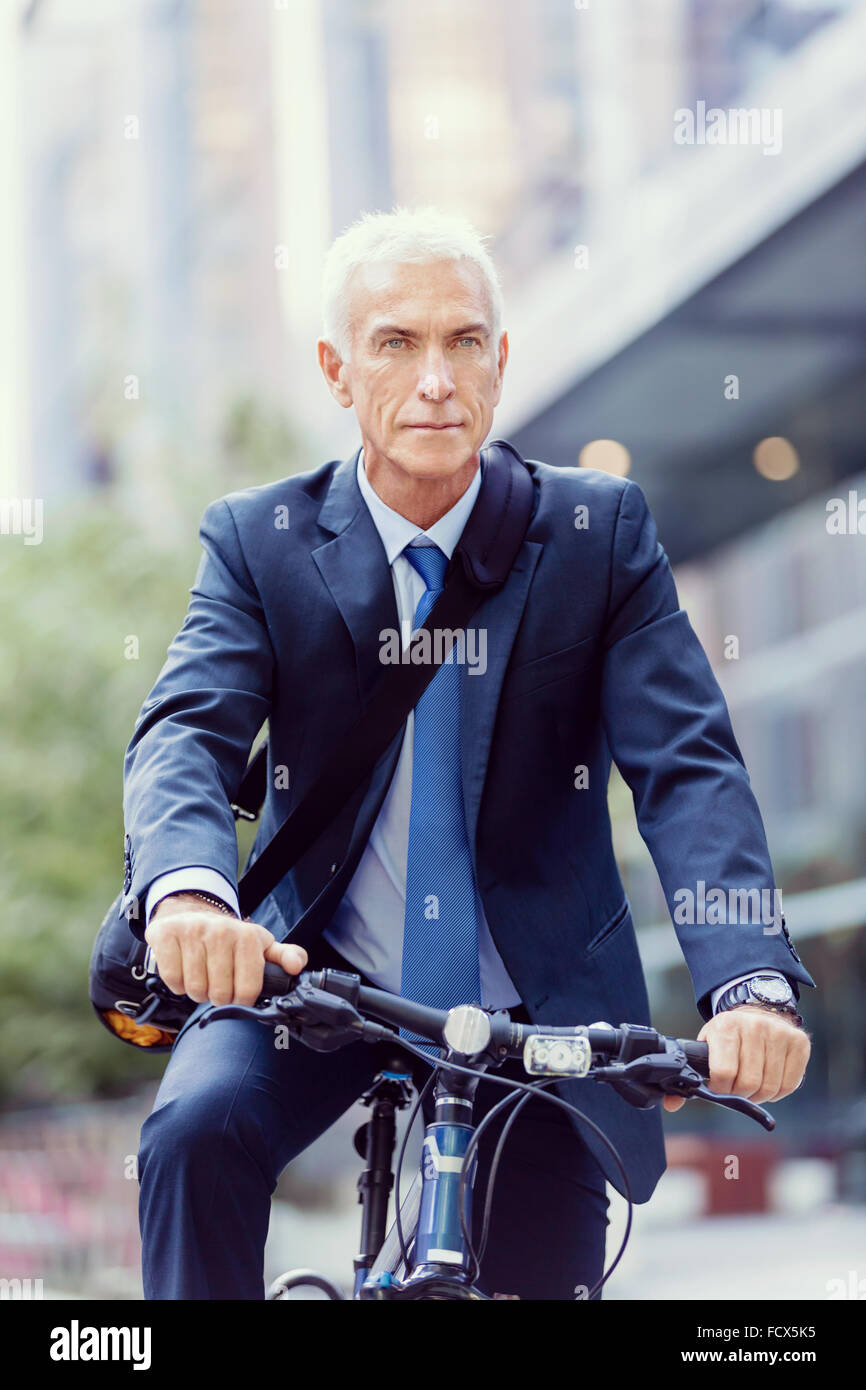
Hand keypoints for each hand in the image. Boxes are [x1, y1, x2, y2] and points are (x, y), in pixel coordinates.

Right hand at [145, 893, 307, 1006]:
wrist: (190, 912)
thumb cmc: (228, 937)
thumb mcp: (260, 945)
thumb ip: (284, 956)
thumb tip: (296, 966)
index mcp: (248, 936)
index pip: (248, 990)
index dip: (242, 999)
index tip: (238, 992)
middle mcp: (221, 930)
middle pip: (219, 993)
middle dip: (218, 996)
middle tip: (217, 981)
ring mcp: (192, 930)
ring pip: (195, 989)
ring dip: (197, 991)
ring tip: (201, 975)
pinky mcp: (166, 934)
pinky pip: (173, 980)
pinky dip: (177, 984)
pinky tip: (184, 969)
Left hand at [663, 1004, 809, 1112]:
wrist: (756, 1009)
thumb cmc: (728, 1035)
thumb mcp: (706, 1046)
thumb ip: (688, 1075)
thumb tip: (671, 1104)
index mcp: (726, 1027)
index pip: (723, 1073)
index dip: (720, 1088)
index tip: (719, 1086)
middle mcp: (755, 1027)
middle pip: (748, 1084)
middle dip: (740, 1094)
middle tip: (736, 1087)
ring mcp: (780, 1034)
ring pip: (770, 1087)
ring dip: (759, 1095)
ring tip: (751, 1084)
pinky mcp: (799, 1043)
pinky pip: (789, 1085)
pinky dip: (778, 1092)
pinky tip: (768, 1079)